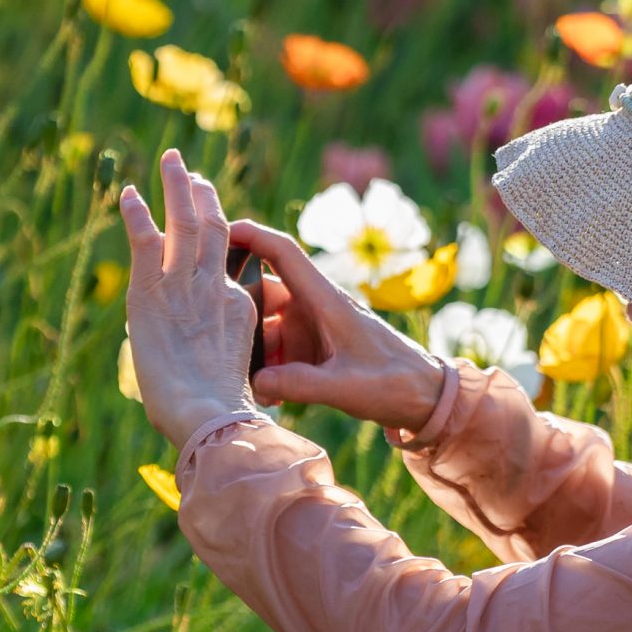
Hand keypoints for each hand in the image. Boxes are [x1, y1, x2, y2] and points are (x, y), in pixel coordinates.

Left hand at [119, 150, 263, 448]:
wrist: (211, 413)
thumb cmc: (219, 414)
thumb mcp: (230, 379)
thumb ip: (224, 365)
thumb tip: (220, 381)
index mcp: (235, 307)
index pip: (225, 261)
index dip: (218, 232)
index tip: (209, 211)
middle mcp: (212, 287)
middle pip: (212, 229)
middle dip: (201, 196)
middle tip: (193, 173)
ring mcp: (184, 284)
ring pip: (183, 223)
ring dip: (176, 188)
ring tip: (171, 159)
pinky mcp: (152, 289)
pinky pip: (145, 240)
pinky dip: (136, 214)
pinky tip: (127, 193)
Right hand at [229, 218, 446, 431]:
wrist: (425, 400)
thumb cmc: (395, 384)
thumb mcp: (347, 387)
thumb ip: (301, 384)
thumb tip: (257, 383)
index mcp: (326, 300)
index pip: (283, 253)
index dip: (250, 236)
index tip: (218, 231)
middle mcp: (314, 308)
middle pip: (261, 293)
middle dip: (235, 309)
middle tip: (207, 330)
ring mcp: (311, 330)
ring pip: (264, 327)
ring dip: (249, 349)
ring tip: (234, 374)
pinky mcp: (312, 352)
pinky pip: (276, 353)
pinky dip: (265, 369)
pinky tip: (264, 394)